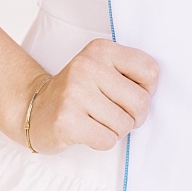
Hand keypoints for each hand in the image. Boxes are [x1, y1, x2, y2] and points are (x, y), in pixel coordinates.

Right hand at [23, 37, 158, 153]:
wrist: (36, 108)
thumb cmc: (79, 92)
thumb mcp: (103, 69)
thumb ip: (130, 73)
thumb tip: (155, 95)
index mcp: (101, 49)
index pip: (150, 70)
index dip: (145, 89)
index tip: (126, 92)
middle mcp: (87, 66)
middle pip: (141, 102)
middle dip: (131, 116)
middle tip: (110, 111)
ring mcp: (75, 92)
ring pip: (125, 124)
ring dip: (114, 129)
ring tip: (94, 119)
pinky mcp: (67, 120)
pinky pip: (108, 140)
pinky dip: (101, 140)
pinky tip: (85, 129)